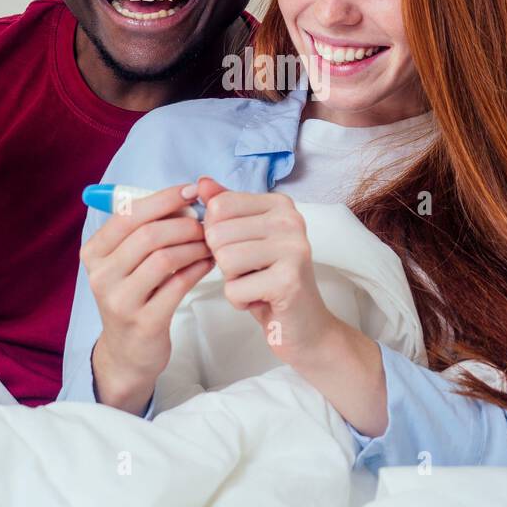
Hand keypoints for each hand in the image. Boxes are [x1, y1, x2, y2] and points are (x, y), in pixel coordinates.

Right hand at [81, 184, 213, 412]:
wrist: (127, 352)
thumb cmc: (133, 296)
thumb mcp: (126, 262)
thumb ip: (144, 230)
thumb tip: (184, 198)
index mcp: (94, 253)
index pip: (128, 214)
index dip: (164, 198)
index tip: (192, 191)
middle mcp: (101, 276)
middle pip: (148, 234)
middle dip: (184, 223)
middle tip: (206, 223)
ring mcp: (121, 301)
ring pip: (165, 258)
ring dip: (194, 245)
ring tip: (210, 243)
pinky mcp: (144, 322)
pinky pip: (178, 285)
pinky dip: (199, 268)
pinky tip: (209, 262)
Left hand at [197, 177, 337, 364]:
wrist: (305, 324)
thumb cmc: (270, 279)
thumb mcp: (245, 239)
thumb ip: (226, 209)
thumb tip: (201, 182)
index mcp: (280, 205)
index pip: (219, 206)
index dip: (216, 234)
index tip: (242, 249)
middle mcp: (291, 221)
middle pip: (218, 234)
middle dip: (223, 260)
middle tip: (251, 271)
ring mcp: (293, 249)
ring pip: (224, 259)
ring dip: (231, 280)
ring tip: (256, 283)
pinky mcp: (288, 280)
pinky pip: (234, 289)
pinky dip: (240, 301)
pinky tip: (261, 299)